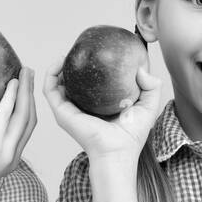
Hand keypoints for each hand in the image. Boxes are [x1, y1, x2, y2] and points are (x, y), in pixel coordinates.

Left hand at [0, 67, 36, 201]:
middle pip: (29, 118)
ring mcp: (6, 152)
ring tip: (23, 72)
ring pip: (24, 116)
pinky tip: (12, 84)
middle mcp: (11, 154)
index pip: (22, 126)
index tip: (22, 85)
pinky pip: (7, 118)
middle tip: (27, 71)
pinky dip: (10, 100)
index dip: (25, 104)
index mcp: (6, 154)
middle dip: (30, 94)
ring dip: (25, 92)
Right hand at [41, 58, 162, 161]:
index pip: (90, 84)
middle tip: (78, 50)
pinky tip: (59, 62)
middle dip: (71, 65)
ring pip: (56, 84)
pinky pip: (50, 89)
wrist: (117, 150)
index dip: (90, 68)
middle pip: (71, 82)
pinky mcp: (61, 111)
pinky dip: (50, 74)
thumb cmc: (132, 135)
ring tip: (65, 54)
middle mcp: (81, 107)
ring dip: (57, 67)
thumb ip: (151, 86)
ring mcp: (69, 109)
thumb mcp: (148, 105)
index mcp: (98, 105)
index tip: (94, 53)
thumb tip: (141, 69)